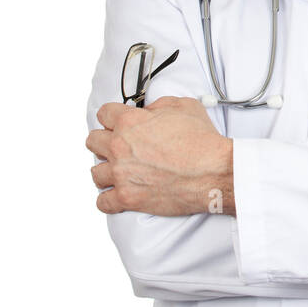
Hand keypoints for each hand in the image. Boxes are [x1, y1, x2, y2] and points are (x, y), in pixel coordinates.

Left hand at [88, 96, 234, 215]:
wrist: (214, 171)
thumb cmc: (203, 141)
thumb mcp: (184, 106)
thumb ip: (159, 104)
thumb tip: (150, 110)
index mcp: (130, 122)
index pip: (104, 114)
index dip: (112, 117)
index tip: (116, 123)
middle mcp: (120, 147)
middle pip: (92, 141)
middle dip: (104, 142)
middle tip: (117, 146)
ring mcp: (121, 174)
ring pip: (95, 172)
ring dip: (106, 171)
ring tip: (118, 172)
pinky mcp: (127, 198)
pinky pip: (102, 202)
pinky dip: (108, 199)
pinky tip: (117, 195)